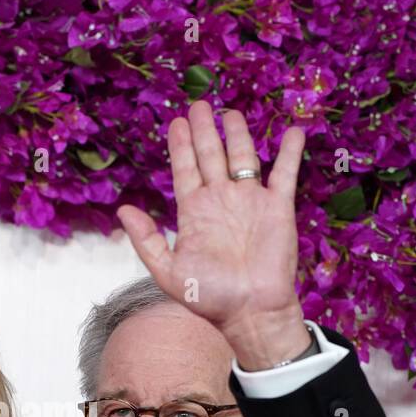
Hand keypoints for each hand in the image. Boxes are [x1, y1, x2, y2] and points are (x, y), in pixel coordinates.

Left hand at [117, 101, 309, 367]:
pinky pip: (285, 173)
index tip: (176, 122)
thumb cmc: (209, 297)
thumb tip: (124, 210)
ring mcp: (250, 201)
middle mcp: (221, 201)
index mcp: (194, 213)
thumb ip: (147, 240)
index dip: (180, 146)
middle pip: (210, 156)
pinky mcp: (277, 207)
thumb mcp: (168, 272)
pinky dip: (289, 152)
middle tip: (199, 104)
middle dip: (204, 130)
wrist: (249, 312)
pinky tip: (292, 131)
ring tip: (230, 112)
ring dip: (238, 134)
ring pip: (242, 158)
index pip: (185, 170)